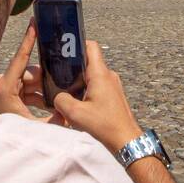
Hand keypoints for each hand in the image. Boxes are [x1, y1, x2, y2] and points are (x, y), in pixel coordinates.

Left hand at [0, 20, 62, 122]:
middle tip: (66, 83)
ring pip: (32, 82)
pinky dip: (39, 97)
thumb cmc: (7, 135)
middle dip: (49, 80)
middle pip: (32, 73)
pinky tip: (51, 107)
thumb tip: (69, 112)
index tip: (34, 22)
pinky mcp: (7, 94)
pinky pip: (28, 90)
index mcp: (6, 86)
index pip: (21, 57)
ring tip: (60, 100)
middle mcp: (3, 83)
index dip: (29, 39)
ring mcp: (5, 88)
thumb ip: (54, 119)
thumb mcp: (34, 128)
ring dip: (45, 91)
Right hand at [52, 40, 143, 155]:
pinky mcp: (112, 95)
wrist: (125, 139)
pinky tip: (77, 101)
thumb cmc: (105, 125)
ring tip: (65, 88)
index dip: (77, 43)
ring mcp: (112, 85)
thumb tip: (58, 96)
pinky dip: (86, 89)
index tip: (64, 48)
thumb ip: (61, 100)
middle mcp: (108, 75)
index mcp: (100, 74)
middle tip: (58, 70)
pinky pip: (97, 85)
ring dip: (79, 79)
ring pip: (92, 74)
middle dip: (73, 64)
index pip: (91, 46)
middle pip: (89, 60)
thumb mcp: (75, 113)